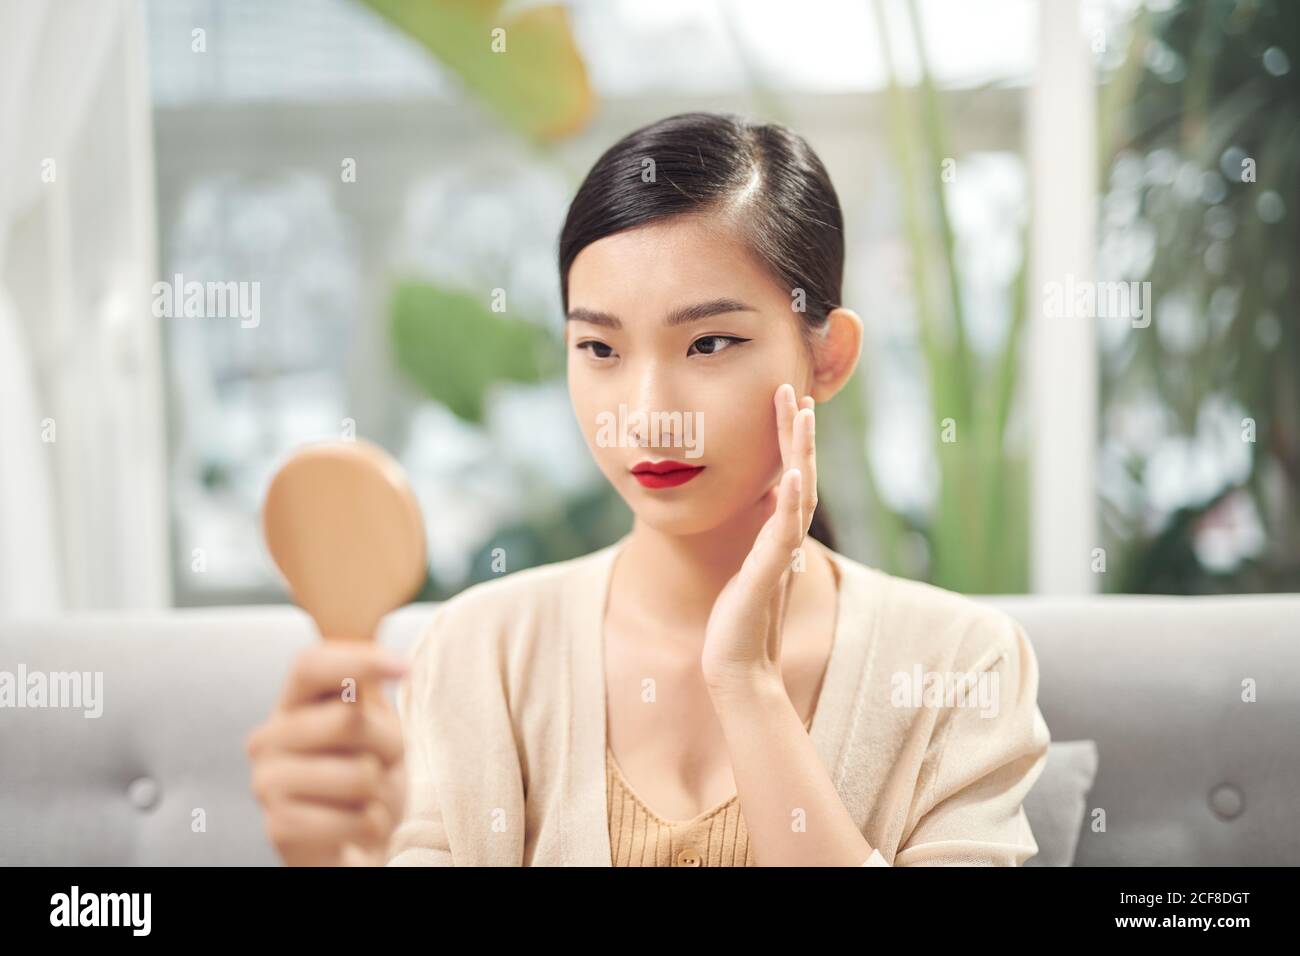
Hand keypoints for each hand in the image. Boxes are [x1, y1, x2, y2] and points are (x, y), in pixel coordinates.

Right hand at [246, 641, 410, 865]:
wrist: (351, 840)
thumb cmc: (365, 768)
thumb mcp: (374, 721)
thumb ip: (366, 689)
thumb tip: (382, 669)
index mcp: (292, 702)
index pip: (310, 665)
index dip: (358, 660)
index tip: (405, 667)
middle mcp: (268, 738)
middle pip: (348, 720)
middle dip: (390, 744)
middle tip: (386, 762)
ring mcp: (266, 783)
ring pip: (360, 775)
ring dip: (385, 790)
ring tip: (371, 797)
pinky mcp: (278, 828)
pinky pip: (356, 819)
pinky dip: (375, 825)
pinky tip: (360, 827)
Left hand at [701, 383, 817, 693]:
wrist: (738, 670)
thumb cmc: (739, 622)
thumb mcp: (748, 568)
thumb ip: (762, 537)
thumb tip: (767, 504)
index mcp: (779, 536)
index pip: (791, 477)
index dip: (791, 440)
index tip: (792, 402)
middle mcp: (786, 541)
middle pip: (799, 475)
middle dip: (796, 433)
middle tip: (795, 390)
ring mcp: (780, 558)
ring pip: (798, 496)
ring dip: (799, 454)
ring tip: (801, 416)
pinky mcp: (767, 577)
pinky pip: (782, 535)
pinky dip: (788, 504)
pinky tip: (790, 475)